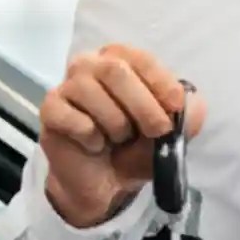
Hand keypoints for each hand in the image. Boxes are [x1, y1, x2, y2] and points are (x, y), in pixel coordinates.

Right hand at [40, 44, 206, 228]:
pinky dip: (89, 135)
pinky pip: (70, 117)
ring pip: (90, 92)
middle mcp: (91, 65)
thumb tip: (190, 102)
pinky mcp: (50, 111)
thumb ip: (187, 115)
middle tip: (157, 131)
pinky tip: (94, 145)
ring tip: (118, 139)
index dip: (160, 81)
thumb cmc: (136, 148)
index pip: (140, 58)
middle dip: (142, 104)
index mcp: (122, 61)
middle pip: (114, 70)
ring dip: (115, 123)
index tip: (175, 105)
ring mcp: (66, 86)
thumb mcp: (171, 134)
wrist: (106, 181)